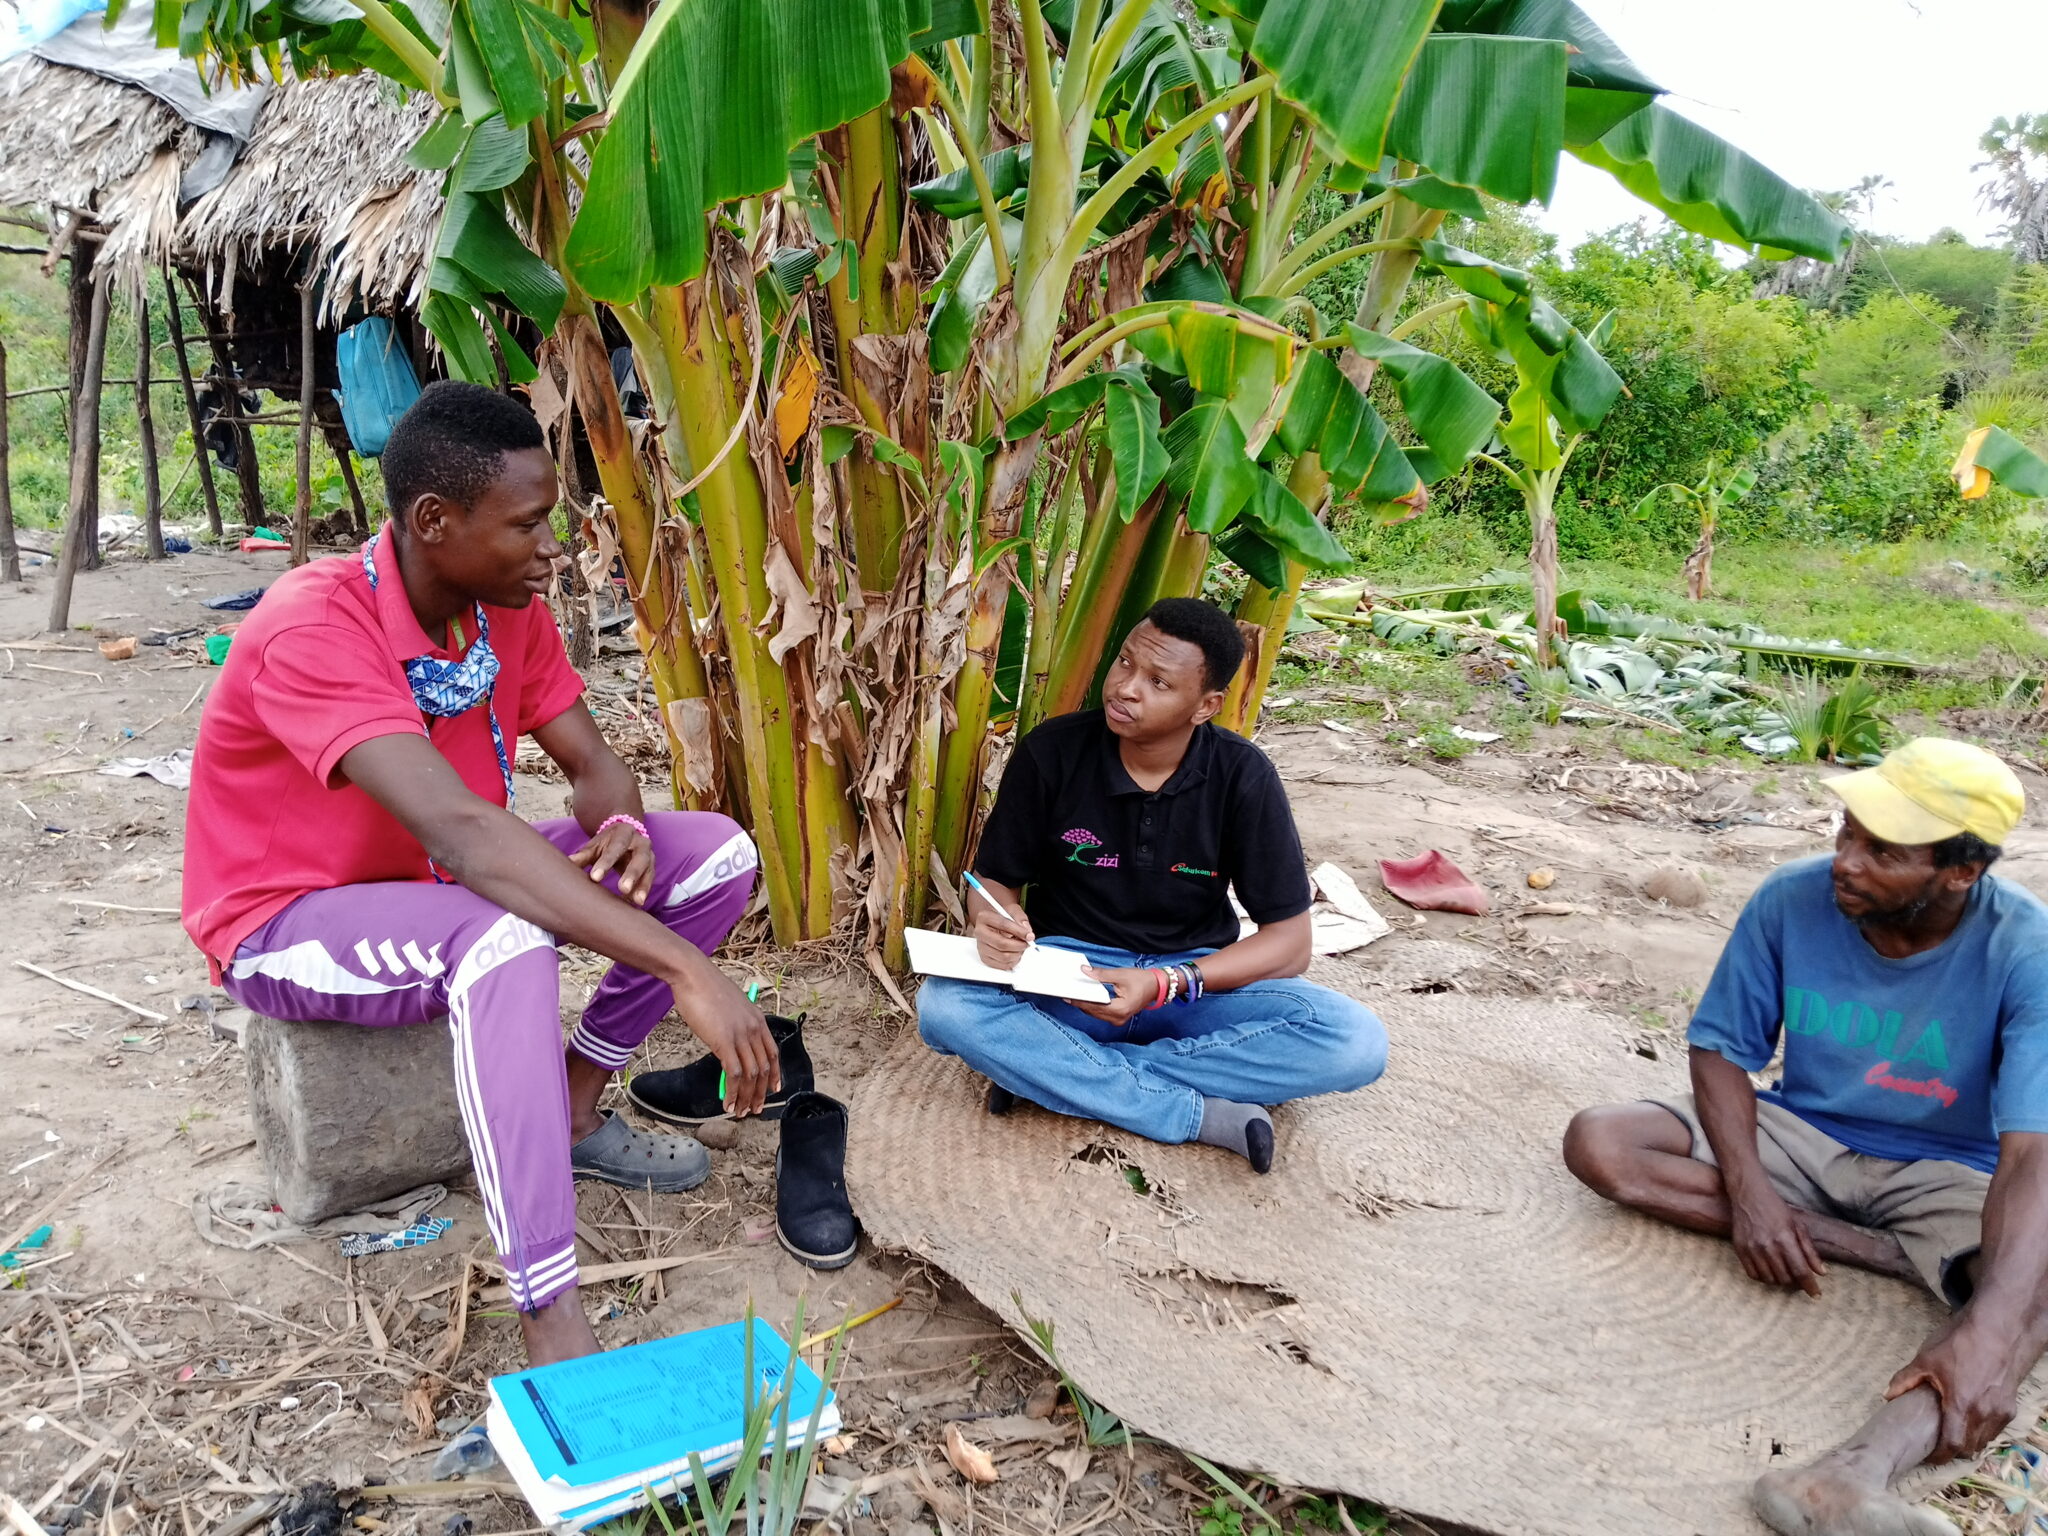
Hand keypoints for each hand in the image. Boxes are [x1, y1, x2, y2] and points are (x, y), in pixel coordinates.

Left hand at [568, 821, 655, 906]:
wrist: (626, 835)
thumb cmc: (607, 843)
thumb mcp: (596, 845)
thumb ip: (584, 854)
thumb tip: (569, 862)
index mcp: (624, 833)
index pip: (616, 847)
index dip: (606, 862)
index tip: (595, 878)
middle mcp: (641, 843)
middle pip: (639, 858)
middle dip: (632, 874)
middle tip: (623, 888)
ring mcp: (650, 856)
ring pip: (649, 870)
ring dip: (643, 886)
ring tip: (637, 901)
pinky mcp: (652, 868)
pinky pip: (649, 880)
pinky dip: (643, 891)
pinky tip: (636, 903)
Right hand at [673, 971, 779, 1114]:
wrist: (693, 975)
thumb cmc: (705, 988)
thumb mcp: (728, 1007)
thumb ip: (734, 1025)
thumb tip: (728, 1044)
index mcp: (757, 1020)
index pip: (773, 1053)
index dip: (774, 1074)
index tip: (773, 1089)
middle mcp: (754, 1029)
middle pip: (764, 1068)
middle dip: (759, 1093)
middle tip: (753, 1109)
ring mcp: (741, 1035)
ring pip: (751, 1075)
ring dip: (746, 1097)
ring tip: (739, 1112)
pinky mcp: (725, 1042)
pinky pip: (734, 1074)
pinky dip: (733, 1092)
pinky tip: (727, 1103)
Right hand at [971, 904, 1034, 969]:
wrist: (994, 921)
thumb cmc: (1003, 915)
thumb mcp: (1013, 910)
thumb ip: (1021, 919)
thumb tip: (1027, 932)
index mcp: (984, 917)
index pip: (1003, 925)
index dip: (1019, 931)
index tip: (1029, 935)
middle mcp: (979, 932)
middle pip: (1001, 944)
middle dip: (1019, 945)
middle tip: (1027, 943)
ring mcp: (981, 947)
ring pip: (1003, 956)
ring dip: (1017, 954)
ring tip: (1021, 947)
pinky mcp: (985, 958)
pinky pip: (1002, 965)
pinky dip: (1013, 961)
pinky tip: (1015, 953)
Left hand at [1073, 966, 1156, 1027]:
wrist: (1156, 987)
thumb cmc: (1142, 981)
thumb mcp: (1120, 974)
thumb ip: (1101, 974)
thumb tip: (1085, 971)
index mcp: (1120, 1009)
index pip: (1094, 1006)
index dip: (1079, 1000)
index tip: (1068, 995)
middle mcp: (1118, 1018)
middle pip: (1093, 1011)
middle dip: (1080, 1002)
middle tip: (1066, 994)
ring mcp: (1118, 1020)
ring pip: (1096, 1013)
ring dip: (1085, 1005)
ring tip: (1073, 995)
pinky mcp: (1117, 1017)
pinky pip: (1101, 1013)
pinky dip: (1093, 1006)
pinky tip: (1085, 999)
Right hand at [1728, 1185, 1826, 1296]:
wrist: (1748, 1195)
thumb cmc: (1776, 1208)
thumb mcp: (1798, 1225)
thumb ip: (1809, 1250)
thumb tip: (1821, 1272)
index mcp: (1785, 1239)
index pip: (1800, 1271)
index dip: (1810, 1286)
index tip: (1816, 1294)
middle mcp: (1767, 1247)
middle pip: (1785, 1278)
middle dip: (1795, 1281)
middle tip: (1798, 1275)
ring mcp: (1751, 1249)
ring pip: (1770, 1279)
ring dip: (1780, 1280)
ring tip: (1783, 1271)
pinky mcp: (1739, 1250)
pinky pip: (1753, 1275)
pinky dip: (1763, 1277)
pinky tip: (1769, 1269)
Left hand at [1887, 1321, 2021, 1461]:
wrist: (1997, 1331)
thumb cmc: (1960, 1344)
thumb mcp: (1926, 1359)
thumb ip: (1906, 1380)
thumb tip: (1887, 1394)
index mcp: (1961, 1405)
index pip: (1952, 1445)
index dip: (1940, 1456)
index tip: (1929, 1456)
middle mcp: (1984, 1413)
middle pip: (1969, 1447)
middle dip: (1954, 1450)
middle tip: (1939, 1444)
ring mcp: (2000, 1411)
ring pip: (1984, 1440)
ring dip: (1970, 1441)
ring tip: (1954, 1432)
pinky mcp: (2010, 1406)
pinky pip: (1996, 1429)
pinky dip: (1984, 1430)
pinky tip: (1971, 1419)